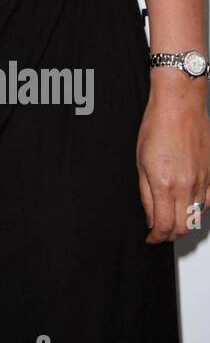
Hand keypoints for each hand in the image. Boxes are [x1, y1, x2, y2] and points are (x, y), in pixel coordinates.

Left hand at [136, 80, 209, 242]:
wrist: (179, 105)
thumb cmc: (157, 125)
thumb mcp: (140, 162)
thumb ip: (145, 193)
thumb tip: (149, 216)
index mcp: (163, 184)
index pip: (163, 225)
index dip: (156, 237)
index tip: (151, 237)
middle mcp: (186, 186)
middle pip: (182, 226)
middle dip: (170, 235)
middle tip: (160, 233)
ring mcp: (202, 181)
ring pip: (197, 217)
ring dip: (185, 224)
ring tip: (173, 222)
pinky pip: (209, 202)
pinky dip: (199, 211)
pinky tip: (190, 208)